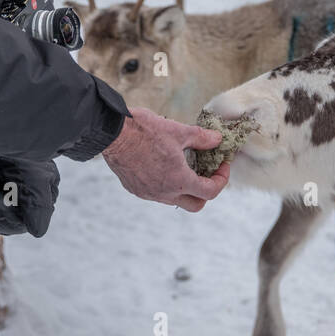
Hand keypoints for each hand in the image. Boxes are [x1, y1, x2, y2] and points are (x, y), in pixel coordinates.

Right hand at [101, 107, 229, 211]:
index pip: (210, 192)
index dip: (221, 179)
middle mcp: (164, 193)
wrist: (112, 134)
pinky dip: (167, 184)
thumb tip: (217, 139)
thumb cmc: (144, 131)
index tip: (222, 165)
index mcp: (178, 180)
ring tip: (186, 165)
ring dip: (186, 187)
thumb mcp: (179, 131)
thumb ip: (202, 138)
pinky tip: (165, 165)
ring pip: (175, 199)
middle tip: (208, 172)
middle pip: (195, 204)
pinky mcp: (136, 189)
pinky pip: (157, 193)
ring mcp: (148, 194)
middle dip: (206, 191)